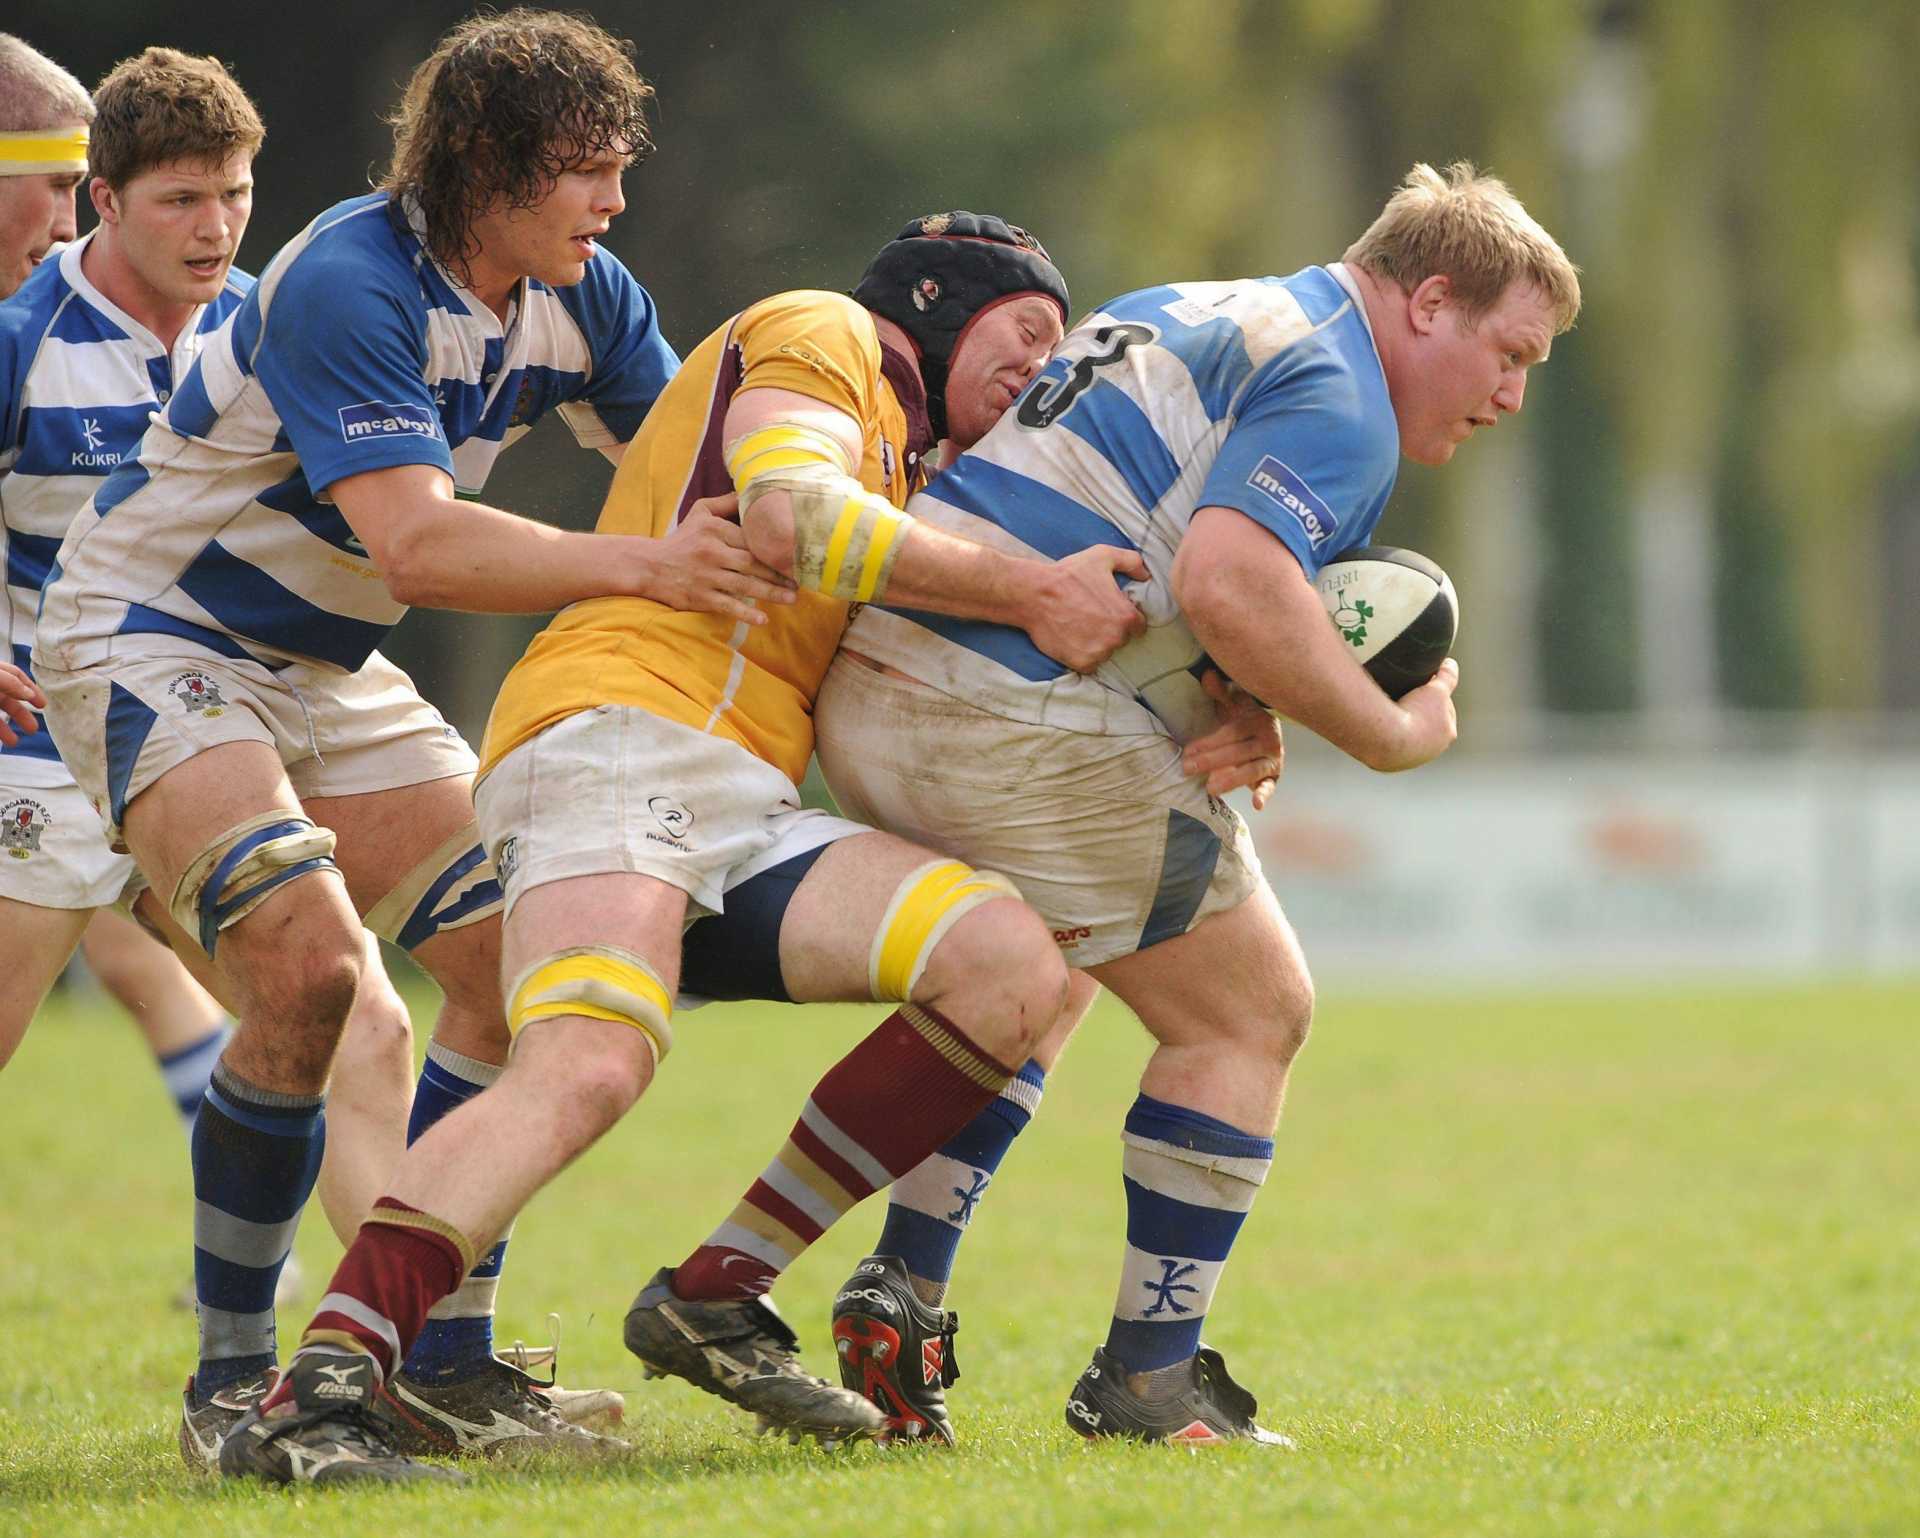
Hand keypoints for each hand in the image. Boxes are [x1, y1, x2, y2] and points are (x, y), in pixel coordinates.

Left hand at [0, 661, 44, 748]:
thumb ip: (11, 683)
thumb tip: (29, 694)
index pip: (15, 677)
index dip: (31, 689)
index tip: (43, 704)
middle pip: (7, 699)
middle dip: (21, 714)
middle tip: (33, 729)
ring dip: (5, 729)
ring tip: (14, 743)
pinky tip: (1, 741)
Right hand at [635, 493, 796, 624]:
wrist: (649, 566)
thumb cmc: (681, 539)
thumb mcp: (699, 513)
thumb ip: (725, 503)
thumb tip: (751, 491)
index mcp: (714, 530)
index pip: (750, 539)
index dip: (773, 549)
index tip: (794, 556)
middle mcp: (712, 552)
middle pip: (752, 563)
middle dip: (779, 574)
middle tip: (800, 581)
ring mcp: (706, 576)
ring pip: (744, 585)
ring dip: (771, 593)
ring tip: (792, 598)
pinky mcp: (700, 597)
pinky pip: (727, 605)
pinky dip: (746, 613)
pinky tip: (763, 619)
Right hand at [1021, 545, 1148, 672]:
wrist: (1033, 595)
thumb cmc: (1068, 575)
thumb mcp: (1102, 556)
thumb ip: (1131, 561)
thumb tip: (1146, 575)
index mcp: (1126, 616)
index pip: (1138, 626)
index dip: (1125, 617)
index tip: (1110, 611)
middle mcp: (1116, 638)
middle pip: (1121, 640)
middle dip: (1110, 630)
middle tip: (1090, 617)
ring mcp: (1098, 653)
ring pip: (1106, 653)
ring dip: (1097, 644)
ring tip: (1079, 627)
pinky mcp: (1081, 663)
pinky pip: (1090, 664)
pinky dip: (1082, 655)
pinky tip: (1072, 639)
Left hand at [1181, 670, 1283, 807]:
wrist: (1270, 735)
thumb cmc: (1245, 721)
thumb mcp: (1234, 705)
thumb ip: (1221, 693)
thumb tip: (1208, 675)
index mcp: (1257, 721)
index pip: (1231, 732)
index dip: (1210, 741)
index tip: (1188, 750)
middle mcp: (1268, 740)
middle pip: (1239, 752)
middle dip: (1212, 761)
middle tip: (1188, 768)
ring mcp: (1273, 760)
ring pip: (1252, 770)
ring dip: (1232, 779)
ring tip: (1211, 788)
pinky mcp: (1274, 777)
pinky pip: (1270, 786)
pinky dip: (1265, 794)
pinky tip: (1257, 804)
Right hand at [1376, 657, 1458, 771]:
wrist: (1387, 738)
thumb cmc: (1413, 714)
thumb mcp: (1435, 690)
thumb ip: (1447, 677)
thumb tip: (1451, 664)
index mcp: (1447, 733)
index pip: (1444, 710)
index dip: (1432, 696)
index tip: (1419, 687)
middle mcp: (1432, 750)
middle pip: (1427, 725)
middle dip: (1418, 713)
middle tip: (1403, 698)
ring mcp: (1410, 759)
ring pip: (1407, 738)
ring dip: (1401, 726)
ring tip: (1389, 711)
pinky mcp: (1389, 764)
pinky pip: (1388, 746)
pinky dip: (1386, 736)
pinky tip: (1378, 725)